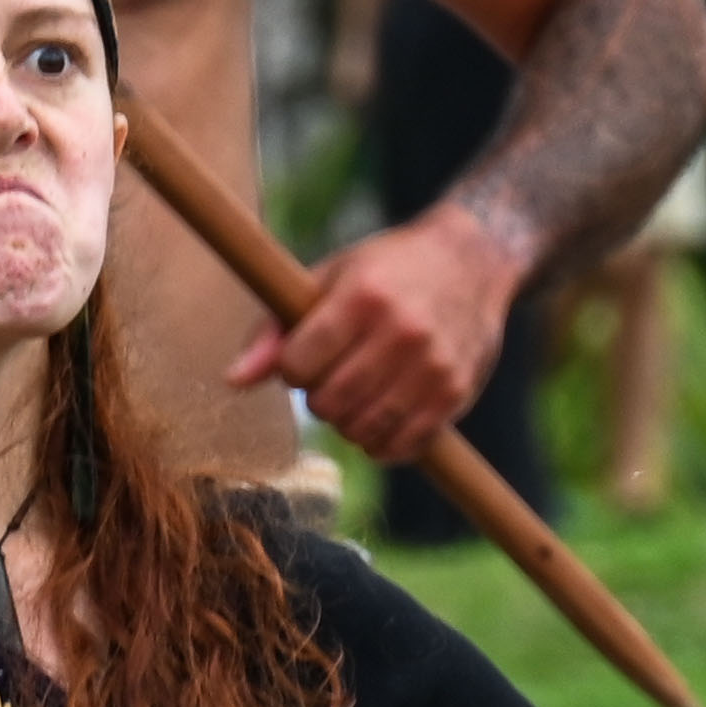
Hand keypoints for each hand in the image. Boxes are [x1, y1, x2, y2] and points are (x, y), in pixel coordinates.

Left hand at [246, 215, 517, 451]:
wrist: (473, 259)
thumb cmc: (386, 269)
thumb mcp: (328, 279)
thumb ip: (275, 329)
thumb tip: (233, 381)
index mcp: (362, 297)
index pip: (298, 366)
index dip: (293, 368)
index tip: (308, 354)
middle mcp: (401, 332)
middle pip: (328, 404)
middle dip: (319, 397)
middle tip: (334, 375)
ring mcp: (432, 367)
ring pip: (362, 431)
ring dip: (349, 421)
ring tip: (359, 393)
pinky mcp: (455, 394)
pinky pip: (401, 446)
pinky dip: (382, 442)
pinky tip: (384, 413)